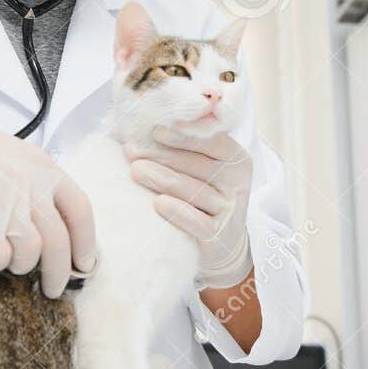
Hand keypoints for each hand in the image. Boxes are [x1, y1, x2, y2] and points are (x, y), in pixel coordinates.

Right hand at [0, 111, 95, 297]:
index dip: (87, 243)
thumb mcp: (12, 154)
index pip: (81, 211)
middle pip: (60, 241)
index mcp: (43, 167)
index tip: (85, 263)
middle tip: (53, 288)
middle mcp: (30, 185)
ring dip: (23, 265)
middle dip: (60, 272)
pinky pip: (0, 259)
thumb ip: (36, 182)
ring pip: (33, 253)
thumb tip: (54, 221)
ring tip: (10, 262)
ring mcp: (6, 204)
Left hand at [125, 126, 253, 288]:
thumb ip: (186, 147)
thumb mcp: (205, 168)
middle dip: (161, 156)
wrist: (221, 242)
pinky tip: (158, 203)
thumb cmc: (203, 197)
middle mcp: (236, 183)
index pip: (211, 141)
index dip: (182, 135)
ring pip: (194, 191)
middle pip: (196, 165)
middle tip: (131, 151)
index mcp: (236, 159)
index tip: (153, 131)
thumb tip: (146, 126)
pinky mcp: (219, 235)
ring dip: (162, 179)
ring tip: (136, 170)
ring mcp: (229, 210)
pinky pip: (197, 221)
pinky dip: (178, 212)